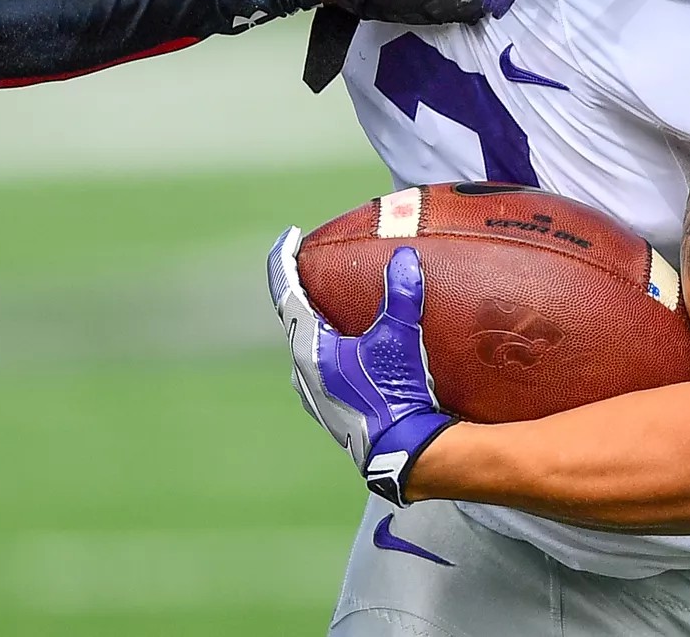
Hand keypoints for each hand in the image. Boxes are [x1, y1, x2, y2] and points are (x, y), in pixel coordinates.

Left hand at [268, 230, 454, 503]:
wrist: (400, 454)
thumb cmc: (394, 396)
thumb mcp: (399, 341)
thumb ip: (401, 296)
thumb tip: (405, 257)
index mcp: (308, 348)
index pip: (285, 291)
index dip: (284, 259)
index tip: (290, 235)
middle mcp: (301, 370)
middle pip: (294, 317)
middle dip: (303, 289)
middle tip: (316, 266)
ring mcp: (313, 393)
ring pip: (307, 346)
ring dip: (317, 323)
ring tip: (335, 306)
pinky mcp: (329, 409)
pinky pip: (321, 368)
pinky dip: (331, 349)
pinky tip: (353, 350)